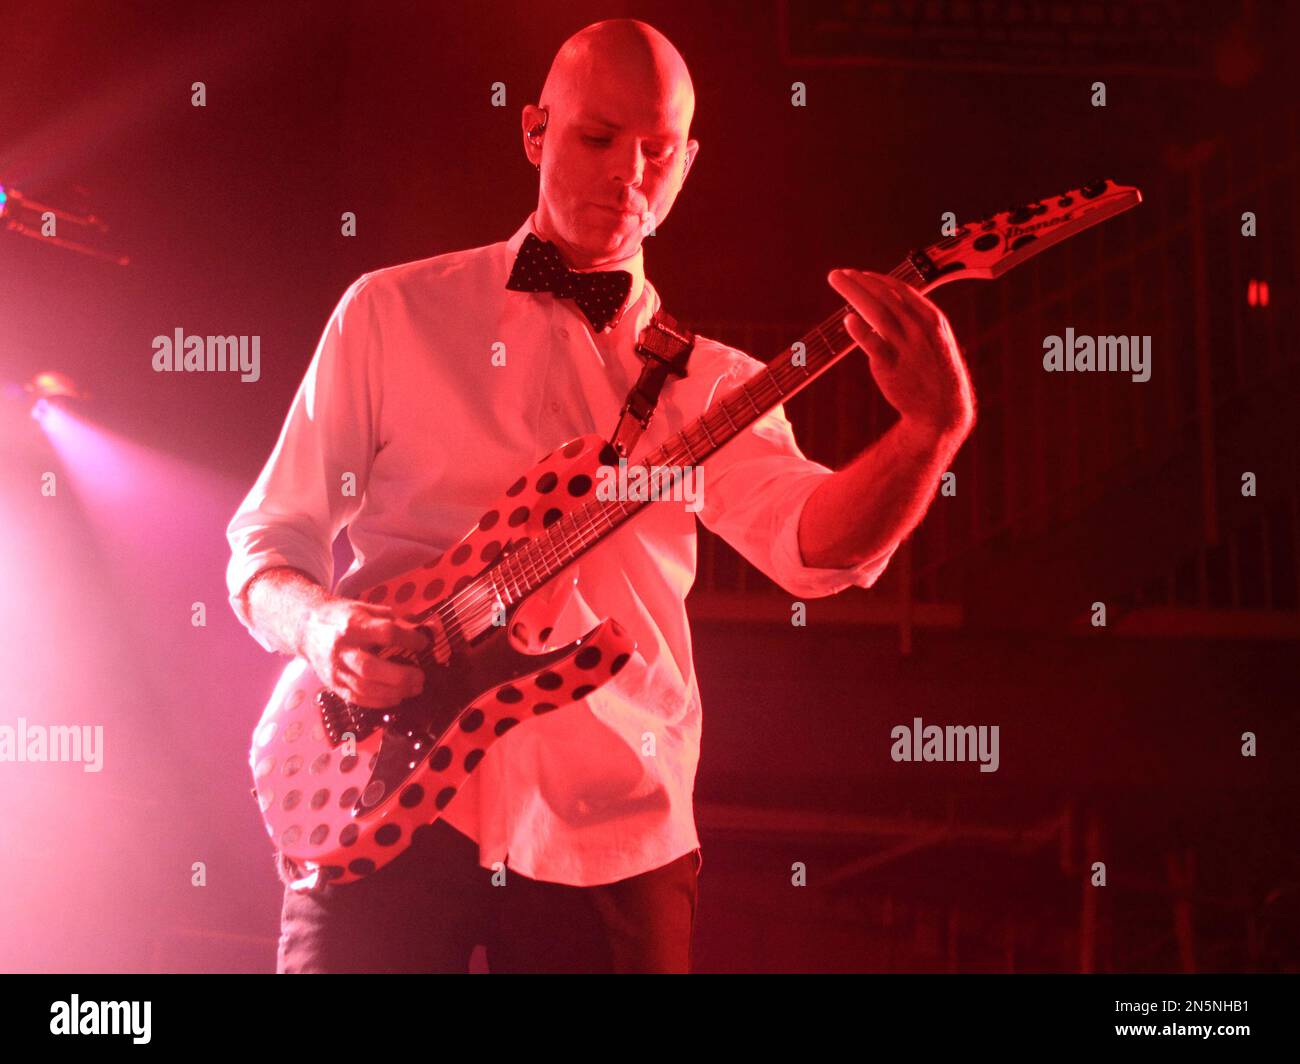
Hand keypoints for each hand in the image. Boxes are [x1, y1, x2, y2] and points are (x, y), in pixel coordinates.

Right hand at [299, 598, 428, 708]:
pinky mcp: (333, 684)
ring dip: (394, 692)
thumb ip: (396, 621)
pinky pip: (357, 699)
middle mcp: (342, 649)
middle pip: (370, 668)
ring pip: (364, 688)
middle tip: (420, 677)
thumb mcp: (368, 609)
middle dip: (400, 676)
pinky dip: (379, 702)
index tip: (423, 644)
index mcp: (353, 624)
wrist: (306, 628)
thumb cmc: (343, 617)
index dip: (409, 639)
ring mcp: (336, 670)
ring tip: (414, 688)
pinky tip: (396, 698)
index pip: (385, 633)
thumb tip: (427, 630)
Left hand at [828, 268, 974, 436]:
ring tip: (837, 283)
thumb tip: (889, 306)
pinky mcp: (891, 368)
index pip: (901, 291)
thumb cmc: (936, 373)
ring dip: (855, 294)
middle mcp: (919, 329)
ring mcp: (906, 348)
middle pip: (885, 298)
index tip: (859, 274)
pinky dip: (860, 330)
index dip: (878, 280)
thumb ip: (914, 321)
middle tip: (838, 274)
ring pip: (878, 314)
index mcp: (932, 319)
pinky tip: (848, 319)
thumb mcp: (935, 341)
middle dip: (860, 283)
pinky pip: (873, 345)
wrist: (942, 410)